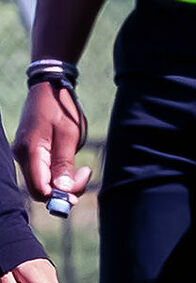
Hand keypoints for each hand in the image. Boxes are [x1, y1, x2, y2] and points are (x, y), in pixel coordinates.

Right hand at [14, 79, 89, 203]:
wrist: (49, 87)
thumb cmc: (60, 107)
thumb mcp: (68, 134)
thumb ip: (64, 163)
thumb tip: (63, 191)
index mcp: (30, 152)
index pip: (40, 190)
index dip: (60, 195)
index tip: (82, 182)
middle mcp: (23, 156)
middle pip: (41, 189)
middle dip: (65, 189)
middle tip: (85, 171)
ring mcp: (25, 155)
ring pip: (43, 182)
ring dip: (64, 181)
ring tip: (82, 167)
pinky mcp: (31, 152)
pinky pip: (44, 172)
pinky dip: (59, 173)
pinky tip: (72, 162)